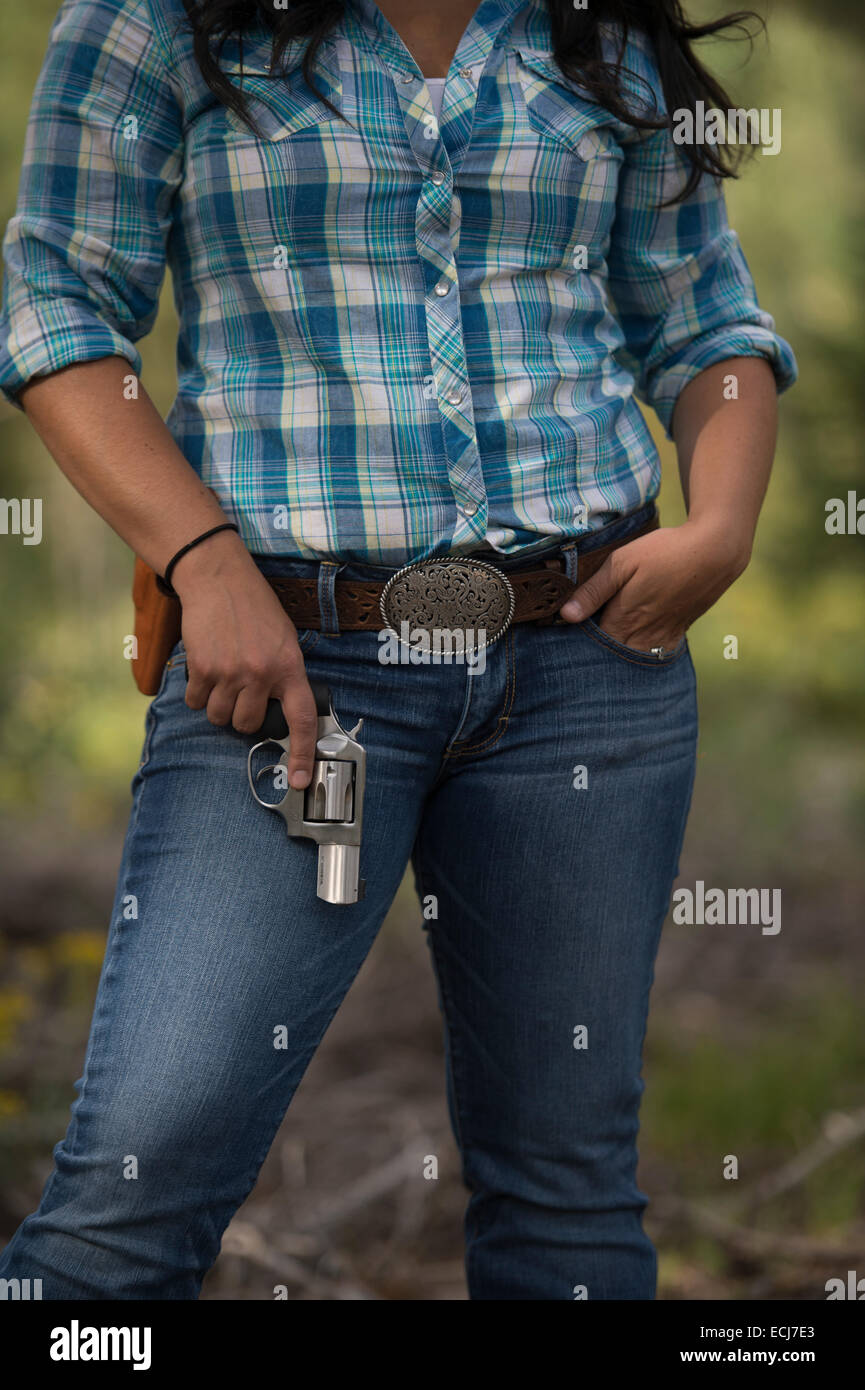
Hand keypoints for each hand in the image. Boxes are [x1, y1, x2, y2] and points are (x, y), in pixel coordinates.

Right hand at [171, 530, 317, 788]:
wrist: (219, 579)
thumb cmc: (254, 607)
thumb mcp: (284, 639)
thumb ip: (283, 674)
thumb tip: (277, 709)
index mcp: (289, 667)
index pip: (302, 719)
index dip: (302, 753)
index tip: (300, 779)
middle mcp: (262, 675)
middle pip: (247, 725)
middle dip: (241, 713)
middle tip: (239, 688)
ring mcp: (231, 673)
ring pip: (220, 718)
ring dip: (218, 704)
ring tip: (221, 674)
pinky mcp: (203, 669)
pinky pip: (197, 702)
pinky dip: (198, 692)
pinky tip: (205, 666)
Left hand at [558, 520, 750, 652]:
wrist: (715, 552)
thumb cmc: (665, 552)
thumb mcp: (622, 562)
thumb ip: (593, 591)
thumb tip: (566, 615)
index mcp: (623, 620)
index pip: (592, 645)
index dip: (579, 643)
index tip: (567, 637)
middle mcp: (642, 635)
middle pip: (612, 657)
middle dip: (597, 655)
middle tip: (582, 650)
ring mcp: (662, 636)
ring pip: (634, 658)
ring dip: (620, 657)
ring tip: (607, 651)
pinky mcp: (678, 632)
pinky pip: (656, 654)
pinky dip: (644, 654)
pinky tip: (636, 647)